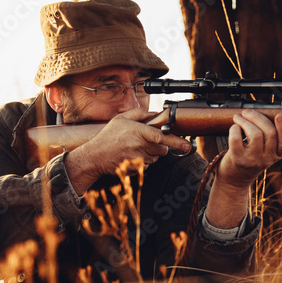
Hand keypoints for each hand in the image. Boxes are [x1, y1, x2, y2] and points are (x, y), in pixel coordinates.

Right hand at [64, 107, 191, 191]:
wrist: (95, 156)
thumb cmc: (108, 137)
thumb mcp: (121, 118)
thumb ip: (139, 113)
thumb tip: (154, 113)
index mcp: (137, 132)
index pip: (160, 136)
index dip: (175, 141)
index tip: (186, 145)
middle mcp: (139, 146)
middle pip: (162, 150)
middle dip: (160, 146)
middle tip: (149, 142)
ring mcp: (138, 159)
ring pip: (156, 158)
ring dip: (151, 154)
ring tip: (136, 148)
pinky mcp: (136, 169)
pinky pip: (148, 166)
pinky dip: (144, 162)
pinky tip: (132, 156)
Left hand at [204, 111, 281, 229]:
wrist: (235, 179)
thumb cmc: (250, 158)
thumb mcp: (265, 152)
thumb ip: (268, 136)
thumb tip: (263, 114)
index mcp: (276, 155)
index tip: (279, 115)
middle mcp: (267, 159)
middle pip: (270, 132)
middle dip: (258, 117)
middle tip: (248, 113)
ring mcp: (252, 160)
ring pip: (255, 133)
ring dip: (245, 121)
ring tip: (239, 118)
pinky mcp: (238, 159)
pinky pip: (236, 139)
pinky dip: (234, 129)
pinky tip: (234, 128)